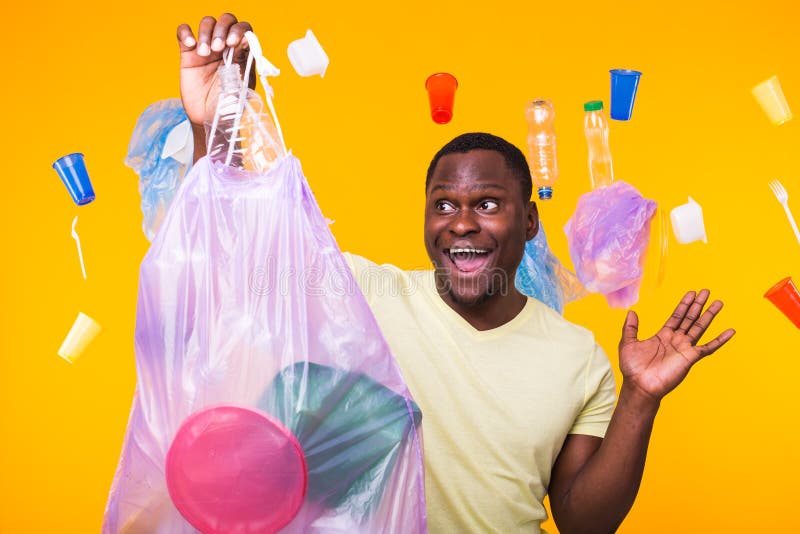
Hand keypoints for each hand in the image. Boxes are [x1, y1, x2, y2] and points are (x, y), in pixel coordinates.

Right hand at [176, 13, 253, 125]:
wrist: (210, 120)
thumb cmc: (229, 107)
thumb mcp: (242, 88)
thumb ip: (244, 65)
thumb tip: (245, 42)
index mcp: (242, 53)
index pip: (243, 29)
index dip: (239, 30)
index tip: (234, 43)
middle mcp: (226, 47)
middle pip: (226, 21)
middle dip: (222, 29)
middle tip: (218, 48)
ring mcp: (206, 48)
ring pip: (207, 22)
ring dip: (206, 32)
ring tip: (204, 53)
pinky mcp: (188, 53)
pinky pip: (184, 32)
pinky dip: (186, 33)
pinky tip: (190, 45)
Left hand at [618, 289, 734, 401]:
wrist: (640, 385)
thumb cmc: (633, 368)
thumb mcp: (628, 343)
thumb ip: (631, 328)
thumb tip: (631, 312)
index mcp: (663, 336)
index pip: (676, 316)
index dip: (684, 304)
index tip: (691, 293)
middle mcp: (676, 340)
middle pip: (690, 318)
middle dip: (698, 305)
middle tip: (706, 291)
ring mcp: (684, 348)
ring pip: (699, 327)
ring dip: (709, 315)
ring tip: (718, 303)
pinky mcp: (691, 357)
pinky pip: (709, 347)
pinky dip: (720, 339)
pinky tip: (730, 331)